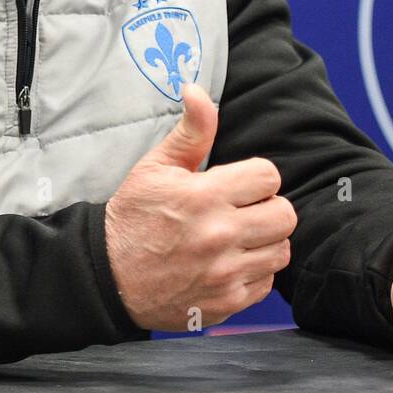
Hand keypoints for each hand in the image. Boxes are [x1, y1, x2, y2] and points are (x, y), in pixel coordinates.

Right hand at [104, 81, 296, 331]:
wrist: (107, 276)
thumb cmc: (133, 215)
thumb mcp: (156, 166)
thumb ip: (191, 130)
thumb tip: (198, 90)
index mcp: (204, 196)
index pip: (269, 177)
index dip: (255, 177)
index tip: (238, 184)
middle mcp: (219, 236)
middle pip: (285, 215)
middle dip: (267, 207)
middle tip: (244, 209)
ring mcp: (224, 274)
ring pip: (281, 250)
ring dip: (266, 240)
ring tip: (241, 236)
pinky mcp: (226, 303)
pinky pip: (267, 283)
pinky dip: (255, 272)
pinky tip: (231, 262)